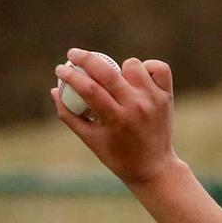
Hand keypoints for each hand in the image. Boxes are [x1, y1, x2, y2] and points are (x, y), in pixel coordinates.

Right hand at [53, 49, 184, 189]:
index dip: (70, 75)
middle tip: (73, 54)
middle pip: (107, 71)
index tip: (60, 69)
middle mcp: (136, 106)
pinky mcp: (166, 96)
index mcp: (116, 119)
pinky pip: (158, 68)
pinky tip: (136, 77)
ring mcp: (153, 99)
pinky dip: (147, 67)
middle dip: (85, 58)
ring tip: (113, 78)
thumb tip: (55, 90)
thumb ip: (69, 115)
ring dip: (118, 67)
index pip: (89, 88)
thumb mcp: (90, 140)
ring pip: (132, 64)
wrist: (154, 168)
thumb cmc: (118, 155)